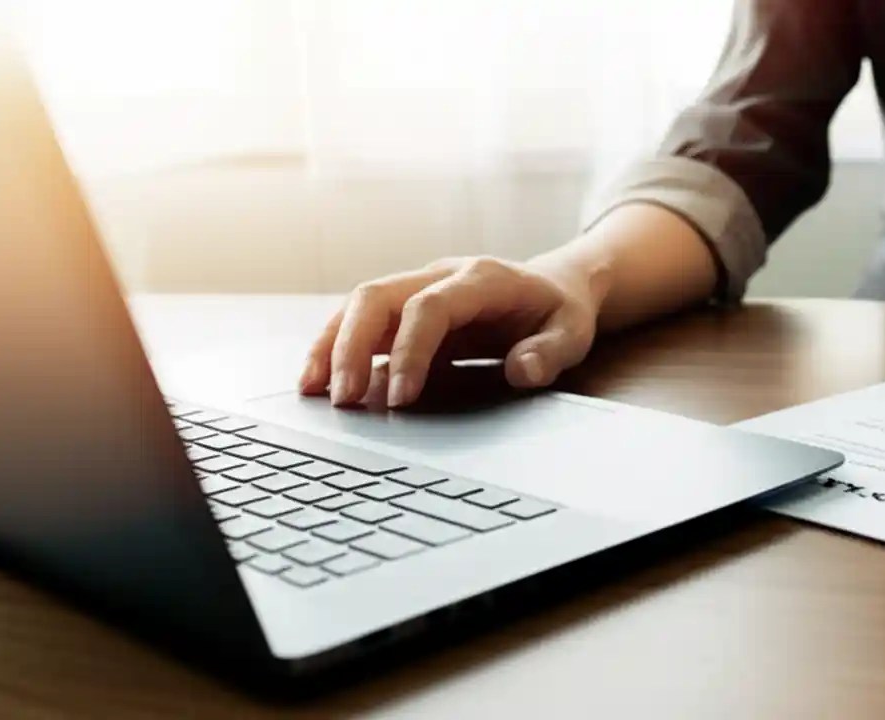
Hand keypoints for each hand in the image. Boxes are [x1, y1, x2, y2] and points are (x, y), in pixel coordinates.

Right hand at [299, 256, 600, 407]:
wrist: (556, 285)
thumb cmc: (560, 312)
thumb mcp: (573, 332)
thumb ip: (550, 353)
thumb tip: (522, 371)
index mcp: (482, 278)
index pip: (430, 307)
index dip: (410, 350)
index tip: (401, 398)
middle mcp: (441, 275)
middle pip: (378, 295)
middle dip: (353, 345)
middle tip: (343, 398)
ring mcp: (419, 287)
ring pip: (360, 304)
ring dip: (331, 345)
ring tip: (312, 392)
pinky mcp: (406, 307)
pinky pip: (361, 320)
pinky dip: (335, 347)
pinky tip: (319, 381)